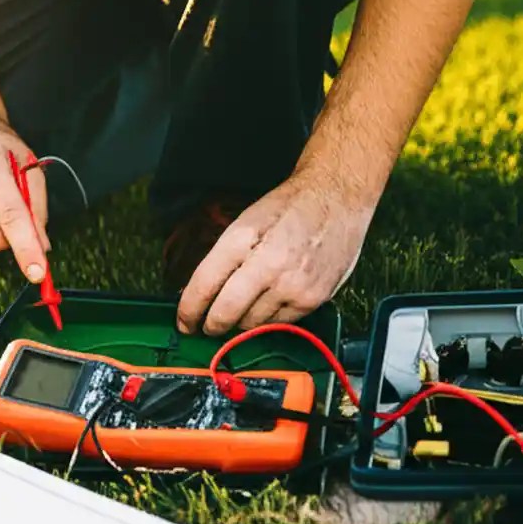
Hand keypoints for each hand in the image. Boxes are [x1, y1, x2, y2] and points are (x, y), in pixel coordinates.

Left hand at [175, 169, 374, 335]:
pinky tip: (269, 302)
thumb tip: (198, 294)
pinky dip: (268, 319)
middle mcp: (268, 264)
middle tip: (207, 326)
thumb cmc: (288, 208)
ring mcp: (293, 285)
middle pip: (226, 313)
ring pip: (252, 324)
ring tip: (244, 307)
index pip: (205, 285)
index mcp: (243, 239)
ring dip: (242, 322)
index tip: (184, 322)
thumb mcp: (246, 222)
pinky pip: (279, 324)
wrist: (338, 197)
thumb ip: (222, 258)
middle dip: (212, 324)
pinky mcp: (313, 299)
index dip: (189, 310)